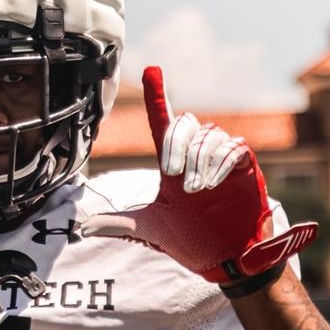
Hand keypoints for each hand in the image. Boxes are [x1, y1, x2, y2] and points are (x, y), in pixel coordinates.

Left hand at [77, 67, 316, 290]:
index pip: (162, 122)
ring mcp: (221, 159)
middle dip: (177, 144)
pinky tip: (213, 183)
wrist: (225, 259)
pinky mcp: (245, 166)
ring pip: (209, 135)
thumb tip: (84, 227)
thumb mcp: (150, 229)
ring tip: (196, 188)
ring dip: (198, 159)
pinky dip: (220, 162)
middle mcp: (195, 156)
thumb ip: (119, 224)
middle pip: (186, 123)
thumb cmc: (191, 239)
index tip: (151, 71)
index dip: (157, 95)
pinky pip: (233, 148)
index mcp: (172, 164)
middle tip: (174, 176)